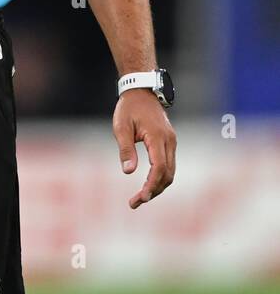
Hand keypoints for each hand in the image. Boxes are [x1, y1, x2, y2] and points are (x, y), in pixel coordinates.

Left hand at [112, 89, 176, 208]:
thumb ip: (126, 149)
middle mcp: (169, 141)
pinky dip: (160, 177)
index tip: (141, 198)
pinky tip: (148, 185)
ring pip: (170, 172)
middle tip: (134, 203)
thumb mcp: (121, 127)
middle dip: (154, 191)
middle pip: (167, 174)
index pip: (159, 167)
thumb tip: (128, 172)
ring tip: (140, 198)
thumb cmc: (128, 108)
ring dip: (158, 187)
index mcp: (157, 137)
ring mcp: (172, 142)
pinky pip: (168, 165)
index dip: (151, 185)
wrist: (141, 91)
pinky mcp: (170, 143)